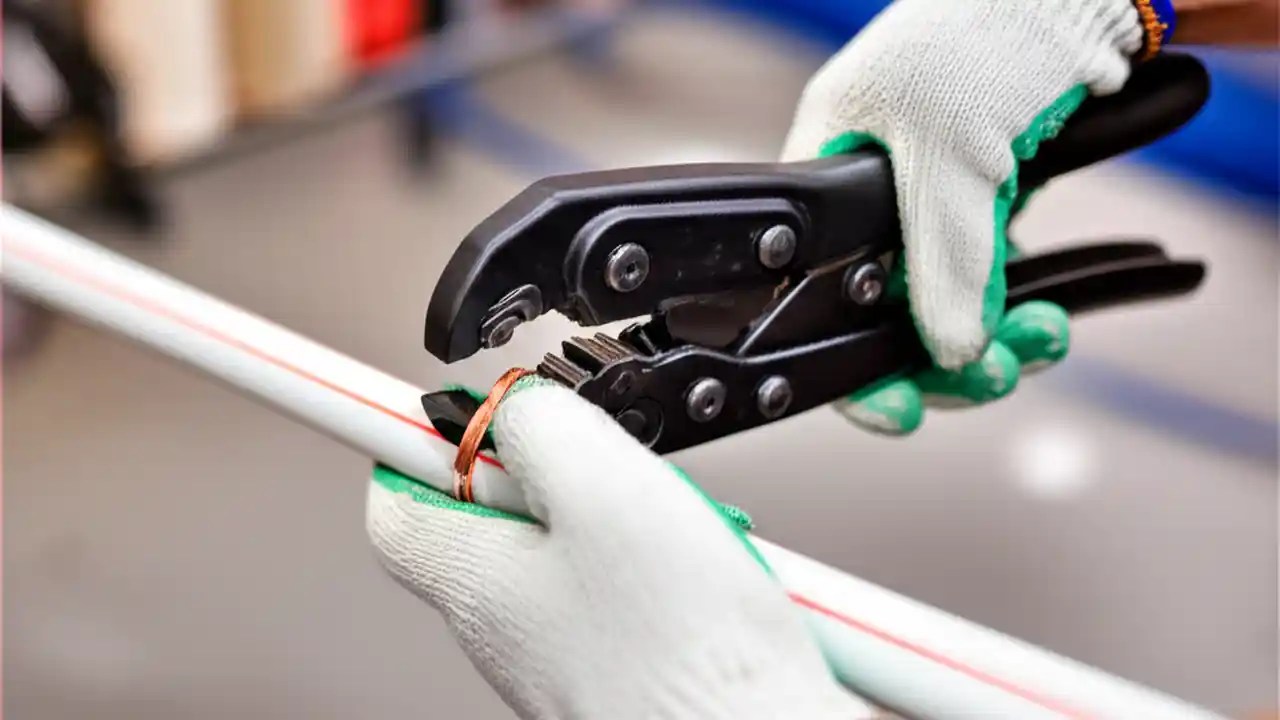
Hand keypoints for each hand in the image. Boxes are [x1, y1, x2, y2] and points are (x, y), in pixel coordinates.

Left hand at [366, 378, 871, 718]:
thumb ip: (540, 424)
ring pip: (578, 553)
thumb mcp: (602, 488)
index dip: (421, 446)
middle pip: (503, 518)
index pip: (397, 505)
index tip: (456, 412)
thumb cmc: (683, 654)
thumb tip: (513, 403)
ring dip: (632, 520)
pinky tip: (713, 578)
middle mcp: (511, 627)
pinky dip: (674, 572)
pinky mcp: (628, 670)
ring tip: (681, 531)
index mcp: (477, 580)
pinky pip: (635, 596)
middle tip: (612, 467)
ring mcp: (570, 654)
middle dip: (565, 475)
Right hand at [782, 0, 1143, 430]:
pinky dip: (1019, 308)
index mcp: (829, 174)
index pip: (819, 297)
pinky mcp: (985, 203)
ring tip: (1041, 340)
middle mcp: (873, 197)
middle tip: (990, 374)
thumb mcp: (955, 156)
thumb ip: (945, 263)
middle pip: (888, 317)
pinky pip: (991, 282)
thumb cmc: (989, 32)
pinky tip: (1050, 317)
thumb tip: (948, 350)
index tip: (898, 408)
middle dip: (943, 358)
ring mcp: (931, 203)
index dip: (854, 365)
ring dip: (995, 339)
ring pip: (946, 306)